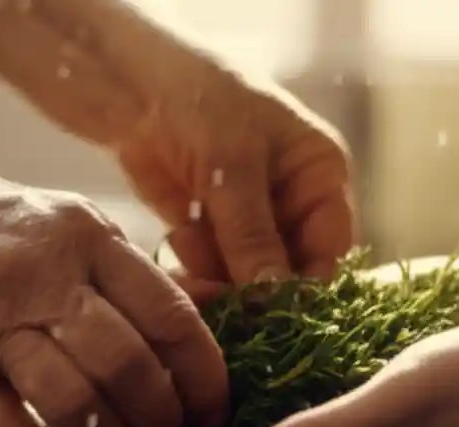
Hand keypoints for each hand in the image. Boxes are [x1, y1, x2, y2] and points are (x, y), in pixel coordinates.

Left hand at [0, 0, 354, 283]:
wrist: (128, 79)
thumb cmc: (198, 99)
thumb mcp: (232, 165)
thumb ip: (254, 235)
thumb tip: (275, 302)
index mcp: (320, 175)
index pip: (330, 248)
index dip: (307, 285)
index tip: (274, 315)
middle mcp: (292, 200)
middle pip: (288, 270)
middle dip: (256, 291)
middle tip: (225, 310)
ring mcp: (248, 217)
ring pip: (246, 276)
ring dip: (221, 285)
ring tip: (194, 271)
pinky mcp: (207, 228)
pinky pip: (211, 269)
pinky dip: (196, 275)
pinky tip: (179, 259)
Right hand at [0, 164, 228, 426]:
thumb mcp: (66, 222)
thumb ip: (131, 269)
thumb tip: (218, 308)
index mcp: (88, 236)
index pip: (172, 314)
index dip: (205, 374)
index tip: (215, 409)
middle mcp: (46, 277)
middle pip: (131, 366)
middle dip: (164, 418)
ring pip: (78, 405)